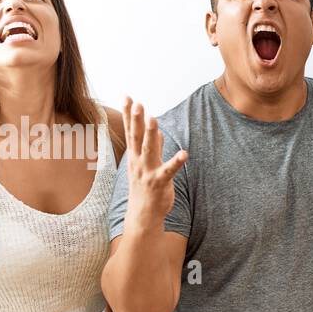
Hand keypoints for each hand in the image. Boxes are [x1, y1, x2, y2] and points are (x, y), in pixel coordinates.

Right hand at [122, 97, 187, 229]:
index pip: (131, 131)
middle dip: (136, 120)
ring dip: (151, 135)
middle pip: (136, 137)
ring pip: (149, 150)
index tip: (127, 97)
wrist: (143, 214)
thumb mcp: (146, 165)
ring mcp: (148, 172)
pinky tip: (185, 154)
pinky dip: (176, 162)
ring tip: (154, 119)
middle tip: (137, 103)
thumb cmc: (145, 188)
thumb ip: (154, 147)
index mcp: (135, 155)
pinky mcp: (159, 182)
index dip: (129, 114)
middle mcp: (138, 161)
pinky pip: (169, 171)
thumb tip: (158, 131)